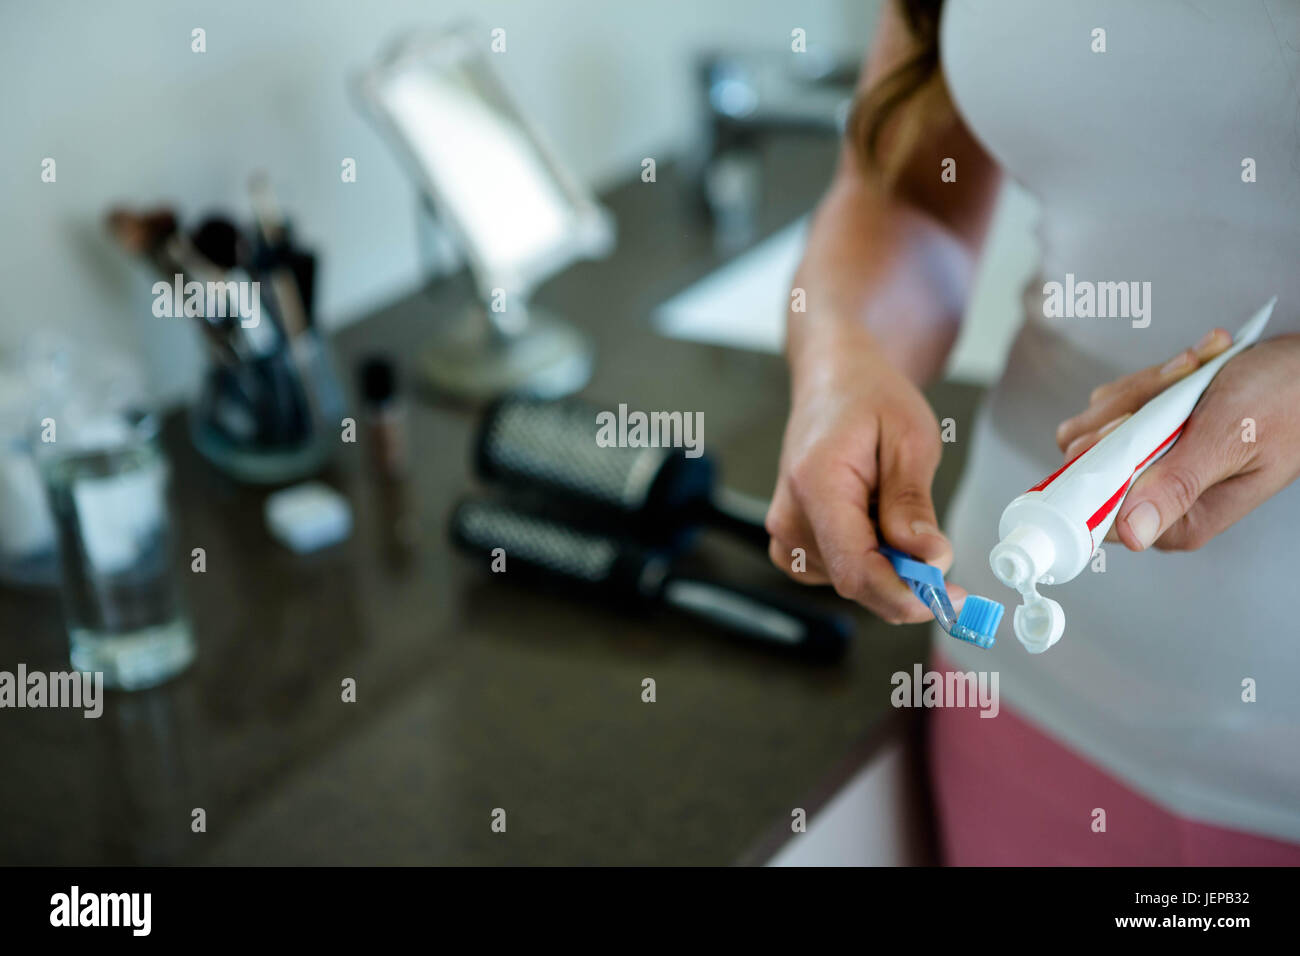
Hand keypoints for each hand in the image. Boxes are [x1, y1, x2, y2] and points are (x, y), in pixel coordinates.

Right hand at [766, 325, 963, 623]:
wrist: (833, 384)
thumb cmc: (869, 399)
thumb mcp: (910, 439)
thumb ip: (913, 504)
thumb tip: (931, 559)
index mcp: (816, 486)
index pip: (856, 569)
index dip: (906, 595)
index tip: (949, 597)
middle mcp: (790, 517)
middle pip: (855, 582)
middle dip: (906, 580)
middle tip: (940, 551)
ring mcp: (785, 533)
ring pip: (852, 581)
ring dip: (888, 564)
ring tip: (891, 506)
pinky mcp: (791, 543)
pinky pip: (840, 573)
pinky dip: (870, 558)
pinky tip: (873, 519)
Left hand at [1055, 327, 1299, 550]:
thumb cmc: (1284, 405)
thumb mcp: (1230, 442)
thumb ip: (1178, 485)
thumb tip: (1131, 533)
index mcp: (1179, 520)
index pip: (1099, 512)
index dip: (1100, 463)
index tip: (1129, 423)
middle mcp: (1156, 497)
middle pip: (1089, 458)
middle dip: (1132, 408)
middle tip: (1180, 385)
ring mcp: (1146, 462)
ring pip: (1100, 421)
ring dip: (1148, 386)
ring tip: (1197, 371)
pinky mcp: (1145, 433)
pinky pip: (1119, 399)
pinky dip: (1154, 378)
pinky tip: (1196, 368)